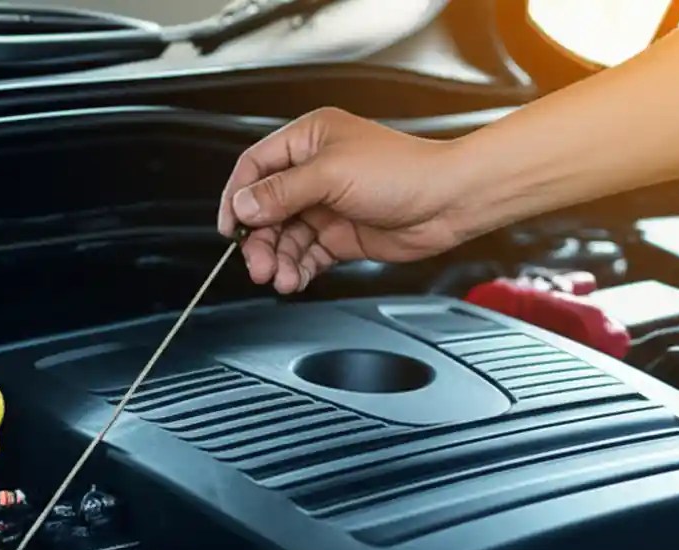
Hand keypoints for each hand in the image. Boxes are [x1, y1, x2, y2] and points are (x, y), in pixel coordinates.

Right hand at [217, 108, 470, 293]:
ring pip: (285, 237)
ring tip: (279, 277)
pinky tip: (294, 279)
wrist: (447, 201)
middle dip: (259, 240)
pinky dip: (297, 269)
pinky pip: (307, 255)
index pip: (256, 168)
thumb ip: (282, 192)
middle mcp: (314, 171)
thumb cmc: (403, 172)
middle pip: (267, 209)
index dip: (237, 197)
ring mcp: (327, 205)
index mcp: (309, 140)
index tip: (230, 228)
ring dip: (278, 259)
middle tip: (257, 264)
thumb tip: (244, 205)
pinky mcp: (341, 235)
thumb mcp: (330, 175)